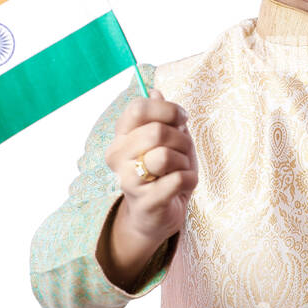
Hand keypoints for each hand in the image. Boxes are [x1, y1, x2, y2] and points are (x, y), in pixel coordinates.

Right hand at [104, 88, 198, 250]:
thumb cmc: (164, 172)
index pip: (138, 108)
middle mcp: (117, 156)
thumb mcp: (168, 140)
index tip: (181, 119)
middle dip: (181, 139)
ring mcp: (128, 180)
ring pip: (165, 156)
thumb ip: (162, 117)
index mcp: (121, 136)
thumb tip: (155, 92)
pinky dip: (190, 180)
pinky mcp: (145, 202)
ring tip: (180, 170)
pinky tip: (183, 186)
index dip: (168, 110)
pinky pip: (178, 180)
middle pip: (156, 131)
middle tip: (184, 151)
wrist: (157, 215)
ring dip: (184, 161)